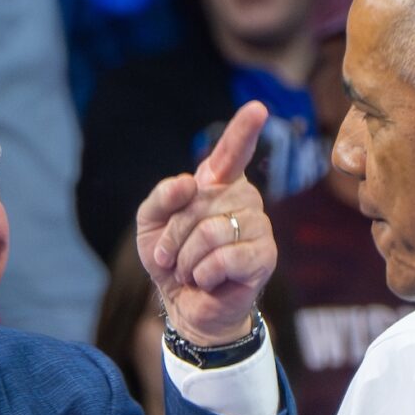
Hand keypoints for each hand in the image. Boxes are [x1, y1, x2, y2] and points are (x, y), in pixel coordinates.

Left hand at [137, 99, 276, 347]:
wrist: (185, 307)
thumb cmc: (171, 262)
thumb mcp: (150, 226)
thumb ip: (161, 198)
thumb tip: (189, 183)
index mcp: (217, 185)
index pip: (231, 152)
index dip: (243, 130)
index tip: (258, 108)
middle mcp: (243, 198)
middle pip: (201, 202)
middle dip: (174, 235)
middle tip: (172, 258)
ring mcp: (257, 226)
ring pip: (211, 232)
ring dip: (187, 259)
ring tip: (190, 271)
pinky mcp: (264, 256)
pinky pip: (224, 258)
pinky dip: (204, 274)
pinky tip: (207, 281)